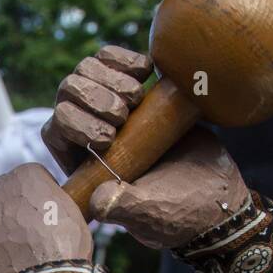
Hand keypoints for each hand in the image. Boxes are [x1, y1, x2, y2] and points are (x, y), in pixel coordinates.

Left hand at [0, 163, 92, 272]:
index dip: (40, 205)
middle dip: (13, 213)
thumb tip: (41, 207)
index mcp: (29, 173)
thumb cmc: (64, 254)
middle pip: (6, 194)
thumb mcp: (71, 215)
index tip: (44, 223)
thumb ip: (51, 200)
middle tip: (25, 240)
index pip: (32, 182)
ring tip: (10, 253)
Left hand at [41, 46, 248, 250]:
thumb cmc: (180, 210)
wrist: (216, 190)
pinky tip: (148, 68)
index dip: (74, 123)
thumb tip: (98, 199)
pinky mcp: (134, 90)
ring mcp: (111, 108)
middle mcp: (90, 132)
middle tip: (126, 112)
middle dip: (92, 96)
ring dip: (107, 74)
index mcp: (81, 163)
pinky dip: (124, 58)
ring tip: (139, 94)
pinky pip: (112, 59)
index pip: (56, 129)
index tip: (109, 138)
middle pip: (68, 92)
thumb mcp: (150, 213)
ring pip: (87, 71)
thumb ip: (122, 207)